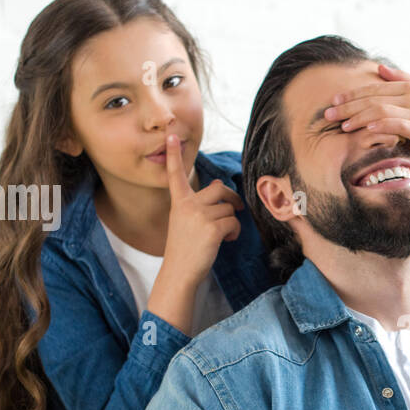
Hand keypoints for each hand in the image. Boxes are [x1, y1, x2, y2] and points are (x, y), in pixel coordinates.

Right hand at [160, 133, 242, 287]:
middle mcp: (187, 205)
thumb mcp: (187, 221)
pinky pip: (234, 222)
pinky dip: (235, 232)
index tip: (171, 136)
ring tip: (224, 235)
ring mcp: (199, 216)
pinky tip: (226, 241)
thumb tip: (218, 183)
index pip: (176, 175)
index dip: (173, 155)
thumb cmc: (185, 248)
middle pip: (220, 189)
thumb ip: (200, 203)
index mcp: (179, 202)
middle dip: (232, 198)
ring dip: (232, 222)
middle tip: (237, 208)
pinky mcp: (212, 228)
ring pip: (229, 209)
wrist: (179, 272)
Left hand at [322, 63, 409, 157]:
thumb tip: (379, 68)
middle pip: (373, 98)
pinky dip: (381, 126)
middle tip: (328, 115)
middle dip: (348, 106)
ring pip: (381, 110)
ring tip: (343, 126)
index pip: (374, 89)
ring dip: (359, 117)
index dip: (352, 94)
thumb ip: (402, 78)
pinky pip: (398, 125)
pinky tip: (367, 130)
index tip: (334, 100)